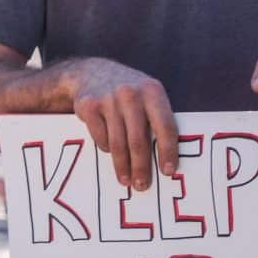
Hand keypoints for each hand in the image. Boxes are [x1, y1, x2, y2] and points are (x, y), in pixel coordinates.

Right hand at [69, 59, 177, 191]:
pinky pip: (100, 137)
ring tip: (126, 180)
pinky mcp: (88, 106)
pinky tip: (109, 151)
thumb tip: (168, 158)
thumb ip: (158, 119)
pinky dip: (106, 148)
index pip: (165, 126)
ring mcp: (108, 99)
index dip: (168, 151)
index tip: (169, 171)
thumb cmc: (129, 93)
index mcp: (152, 91)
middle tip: (142, 185)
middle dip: (141, 166)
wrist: (92, 72)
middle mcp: (131, 94)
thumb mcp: (148, 96)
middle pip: (138, 140)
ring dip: (122, 166)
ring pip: (117, 142)